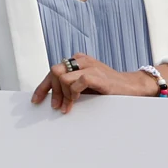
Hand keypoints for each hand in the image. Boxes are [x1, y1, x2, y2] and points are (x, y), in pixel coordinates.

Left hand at [31, 53, 158, 112]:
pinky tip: (76, 101)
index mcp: (77, 61)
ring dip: (63, 95)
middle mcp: (81, 60)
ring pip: (62, 77)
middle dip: (52, 91)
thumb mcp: (84, 86)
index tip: (36, 100)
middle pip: (54, 72)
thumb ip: (69, 86)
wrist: (130, 87)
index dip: (43, 86)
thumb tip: (51, 97)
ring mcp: (89, 66)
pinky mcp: (96, 74)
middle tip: (56, 107)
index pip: (53, 71)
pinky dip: (73, 93)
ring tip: (68, 106)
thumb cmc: (107, 87)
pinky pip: (76, 82)